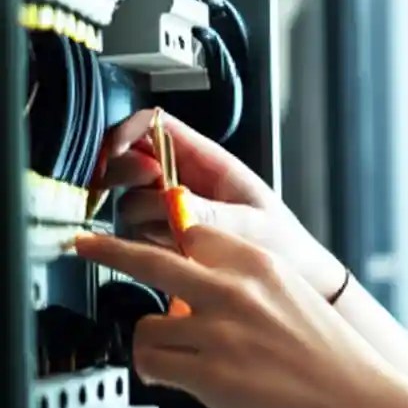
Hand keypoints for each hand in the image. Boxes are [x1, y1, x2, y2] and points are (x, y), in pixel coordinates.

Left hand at [74, 227, 387, 407]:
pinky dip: (155, 371)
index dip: (165, 237)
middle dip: (109, 251)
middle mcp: (235, 289)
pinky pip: (151, 364)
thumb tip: (200, 288)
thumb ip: (246, 283)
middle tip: (86, 245)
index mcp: (260, 264)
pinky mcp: (208, 373)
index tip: (145, 234)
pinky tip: (174, 377)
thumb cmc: (331, 356)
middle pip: (150, 258)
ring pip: (144, 324)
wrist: (356, 400)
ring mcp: (218, 331)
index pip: (192, 231)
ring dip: (150, 341)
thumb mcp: (292, 295)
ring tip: (173, 355)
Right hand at [95, 109, 345, 297]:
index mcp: (209, 162)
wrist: (293, 283)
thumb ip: (210, 212)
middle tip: (149, 188)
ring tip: (175, 234)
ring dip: (140, 213)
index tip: (114, 151)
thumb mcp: (251, 224)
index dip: (127, 130)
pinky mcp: (167, 238)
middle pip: (129, 158)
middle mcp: (185, 181)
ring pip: (128, 198)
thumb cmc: (283, 246)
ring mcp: (173, 210)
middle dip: (124, 171)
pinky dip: (142, 240)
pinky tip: (171, 251)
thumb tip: (170, 200)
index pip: (155, 125)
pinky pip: (136, 232)